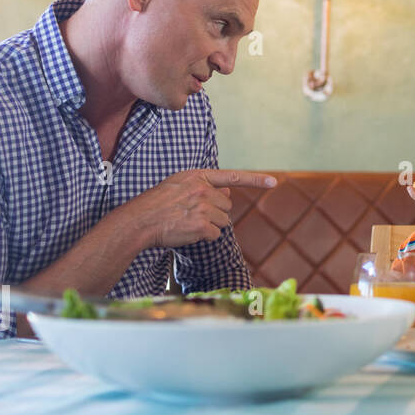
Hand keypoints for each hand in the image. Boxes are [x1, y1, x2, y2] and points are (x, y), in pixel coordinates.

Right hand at [127, 169, 276, 248]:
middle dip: (215, 212)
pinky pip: (216, 235)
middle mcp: (203, 189)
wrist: (139, 221)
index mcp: (198, 176)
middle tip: (191, 214)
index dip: (256, 180)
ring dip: (210, 226)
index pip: (233, 176)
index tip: (274, 182)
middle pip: (227, 206)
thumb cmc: (156, 204)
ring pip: (224, 222)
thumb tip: (228, 191)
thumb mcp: (179, 186)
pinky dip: (205, 237)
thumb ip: (204, 186)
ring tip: (187, 222)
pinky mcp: (202, 226)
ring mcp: (203, 207)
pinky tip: (188, 232)